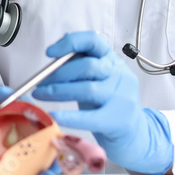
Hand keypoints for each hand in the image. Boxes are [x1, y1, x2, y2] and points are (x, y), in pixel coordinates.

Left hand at [31, 31, 173, 174]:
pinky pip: (90, 117)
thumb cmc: (108, 103)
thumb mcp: (97, 78)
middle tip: (39, 82)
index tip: (50, 53)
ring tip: (40, 95)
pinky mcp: (118, 120)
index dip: (70, 43)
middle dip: (58, 73)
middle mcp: (120, 75)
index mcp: (113, 60)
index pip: (94, 41)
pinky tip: (54, 116)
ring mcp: (122, 98)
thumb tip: (53, 55)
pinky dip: (69, 117)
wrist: (135, 134)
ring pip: (87, 89)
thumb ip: (80, 65)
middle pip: (87, 66)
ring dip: (57, 91)